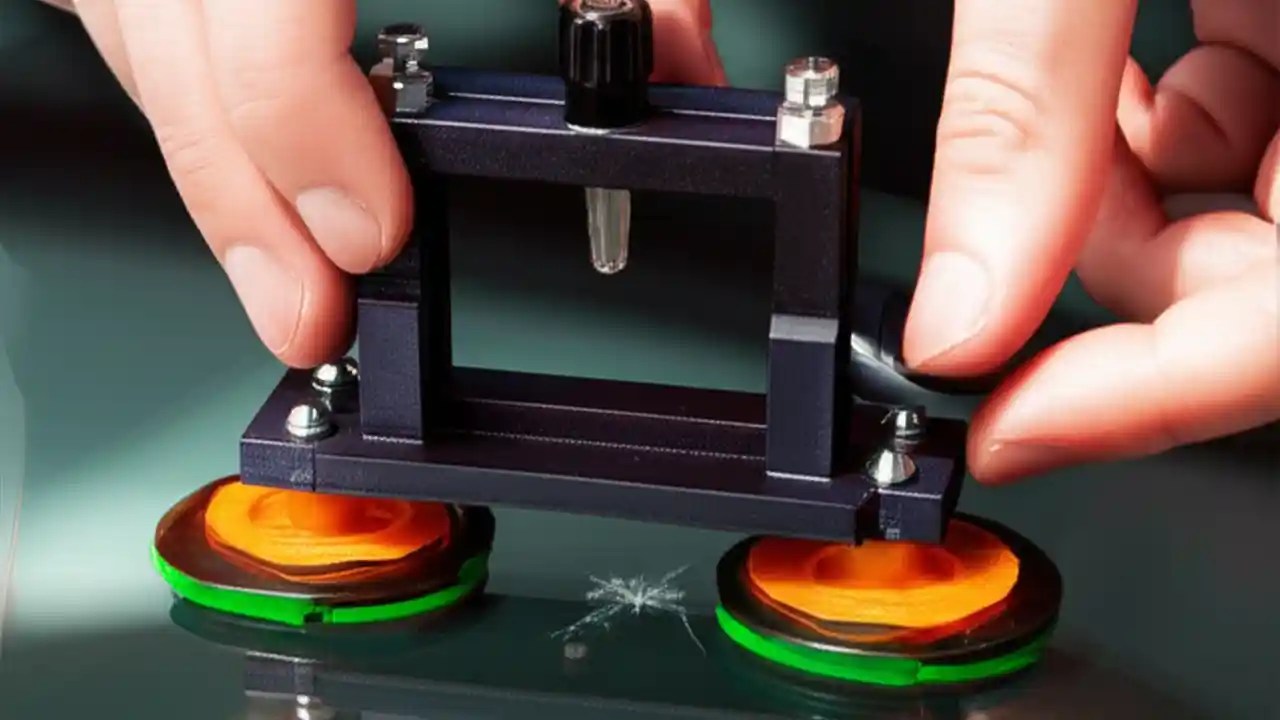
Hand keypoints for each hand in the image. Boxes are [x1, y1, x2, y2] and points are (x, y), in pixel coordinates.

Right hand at [70, 0, 723, 367]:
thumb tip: (689, 69)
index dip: (292, 115)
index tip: (367, 227)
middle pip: (170, 39)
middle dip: (239, 196)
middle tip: (312, 309)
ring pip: (138, 43)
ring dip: (211, 171)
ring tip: (286, 274)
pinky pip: (134, 23)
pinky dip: (193, 109)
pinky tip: (243, 174)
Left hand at [902, 1, 1278, 482]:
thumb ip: (1023, 121)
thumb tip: (957, 314)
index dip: (1153, 400)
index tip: (1011, 426)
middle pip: (1257, 285)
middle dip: (1107, 279)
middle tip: (993, 257)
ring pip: (1233, 212)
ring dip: (1104, 200)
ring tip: (1040, 116)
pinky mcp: (1276, 16)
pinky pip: (1226, 128)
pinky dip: (1131, 132)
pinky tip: (1081, 80)